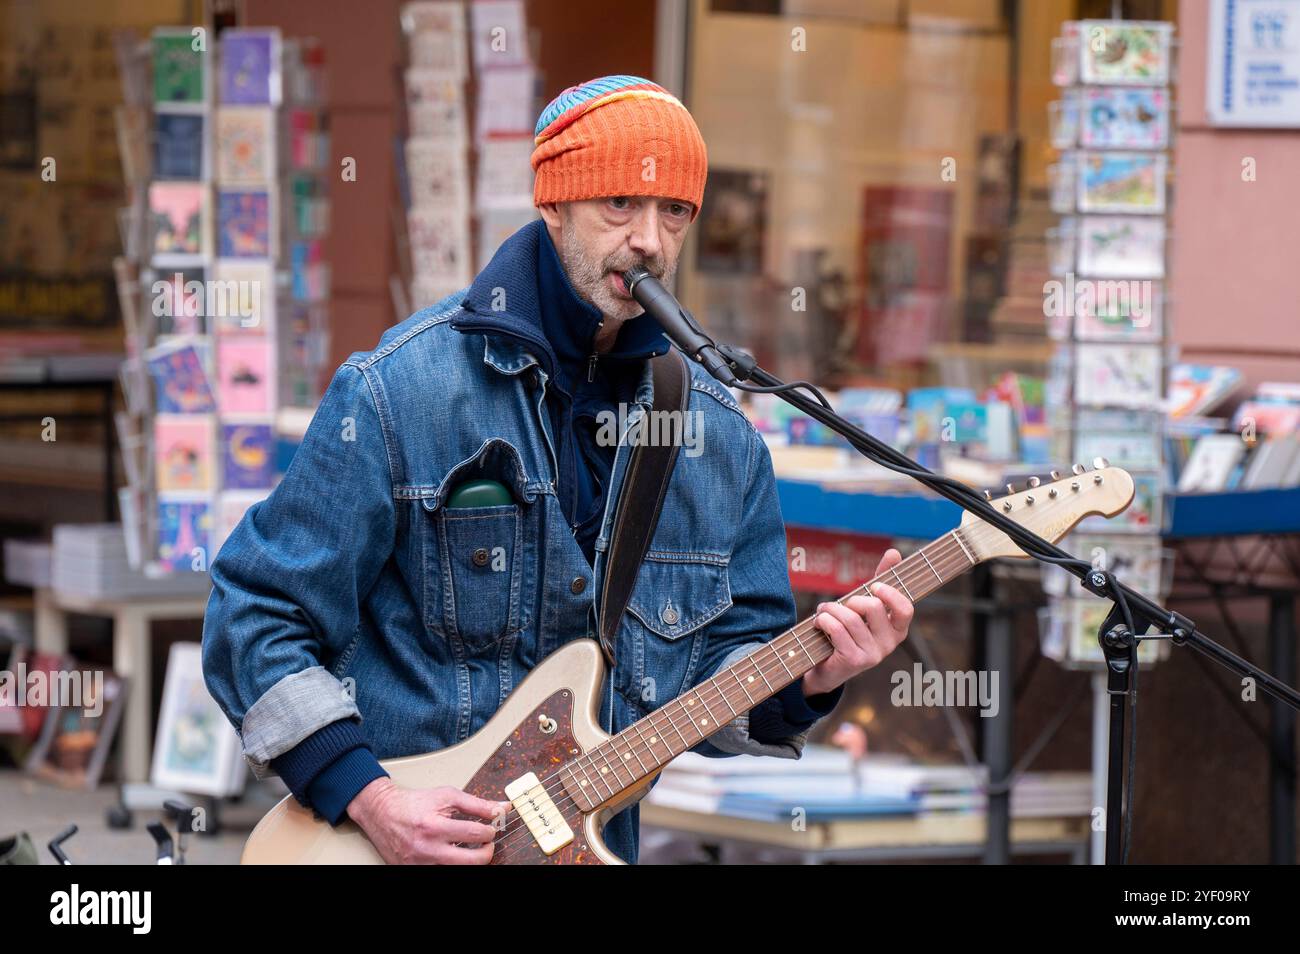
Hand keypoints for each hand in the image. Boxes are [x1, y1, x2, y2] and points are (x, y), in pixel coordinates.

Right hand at [346, 778, 509, 864]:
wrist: (382, 813)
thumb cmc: (415, 803)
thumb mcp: (447, 796)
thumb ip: (477, 803)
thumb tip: (502, 808)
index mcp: (435, 826)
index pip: (474, 834)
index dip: (489, 831)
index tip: (491, 828)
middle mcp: (427, 849)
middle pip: (470, 861)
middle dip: (486, 853)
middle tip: (487, 844)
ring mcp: (420, 864)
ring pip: (458, 870)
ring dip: (470, 861)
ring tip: (472, 851)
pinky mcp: (414, 870)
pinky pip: (441, 871)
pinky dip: (452, 864)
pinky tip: (454, 855)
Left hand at [802, 548, 913, 696]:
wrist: (827, 668)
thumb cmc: (848, 632)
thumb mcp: (865, 606)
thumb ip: (881, 580)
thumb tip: (894, 552)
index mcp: (898, 630)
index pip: (905, 608)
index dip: (890, 594)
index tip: (874, 586)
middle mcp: (890, 644)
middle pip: (873, 607)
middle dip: (850, 600)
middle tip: (838, 605)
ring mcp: (873, 654)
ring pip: (851, 617)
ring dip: (830, 609)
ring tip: (823, 613)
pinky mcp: (854, 660)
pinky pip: (836, 629)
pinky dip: (823, 620)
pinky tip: (819, 624)